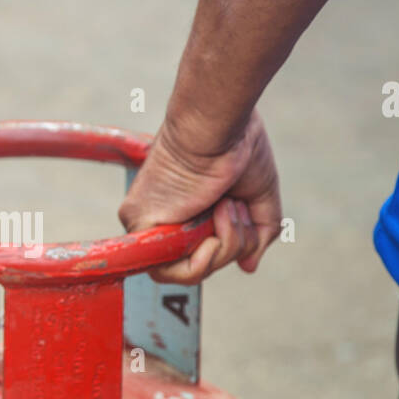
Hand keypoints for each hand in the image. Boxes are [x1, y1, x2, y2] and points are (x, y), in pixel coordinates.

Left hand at [118, 110, 281, 283]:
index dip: (234, 242)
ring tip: (226, 206)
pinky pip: (182, 271)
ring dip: (227, 245)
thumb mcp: (258, 197)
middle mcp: (165, 221)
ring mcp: (150, 226)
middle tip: (233, 204)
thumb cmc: (236, 147)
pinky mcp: (140, 226)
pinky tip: (216, 215)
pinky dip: (211, 252)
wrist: (218, 126)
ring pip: (195, 272)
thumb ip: (256, 235)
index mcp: (186, 212)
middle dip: (234, 243)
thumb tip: (248, 266)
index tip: (240, 206)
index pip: (206, 254)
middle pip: (204, 266)